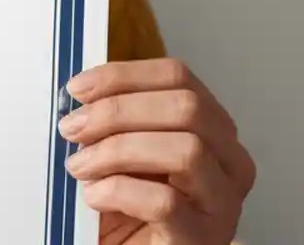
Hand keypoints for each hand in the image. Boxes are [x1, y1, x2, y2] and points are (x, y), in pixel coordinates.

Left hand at [60, 58, 255, 244]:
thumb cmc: (124, 207)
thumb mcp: (120, 150)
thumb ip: (113, 119)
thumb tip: (80, 92)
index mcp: (211, 129)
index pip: (178, 78)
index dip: (123, 76)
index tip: (77, 88)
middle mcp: (230, 162)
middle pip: (187, 107)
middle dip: (118, 111)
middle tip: (73, 128)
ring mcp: (222, 202)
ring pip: (185, 150)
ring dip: (118, 150)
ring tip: (81, 166)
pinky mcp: (203, 238)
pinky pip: (165, 201)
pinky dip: (119, 191)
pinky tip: (95, 197)